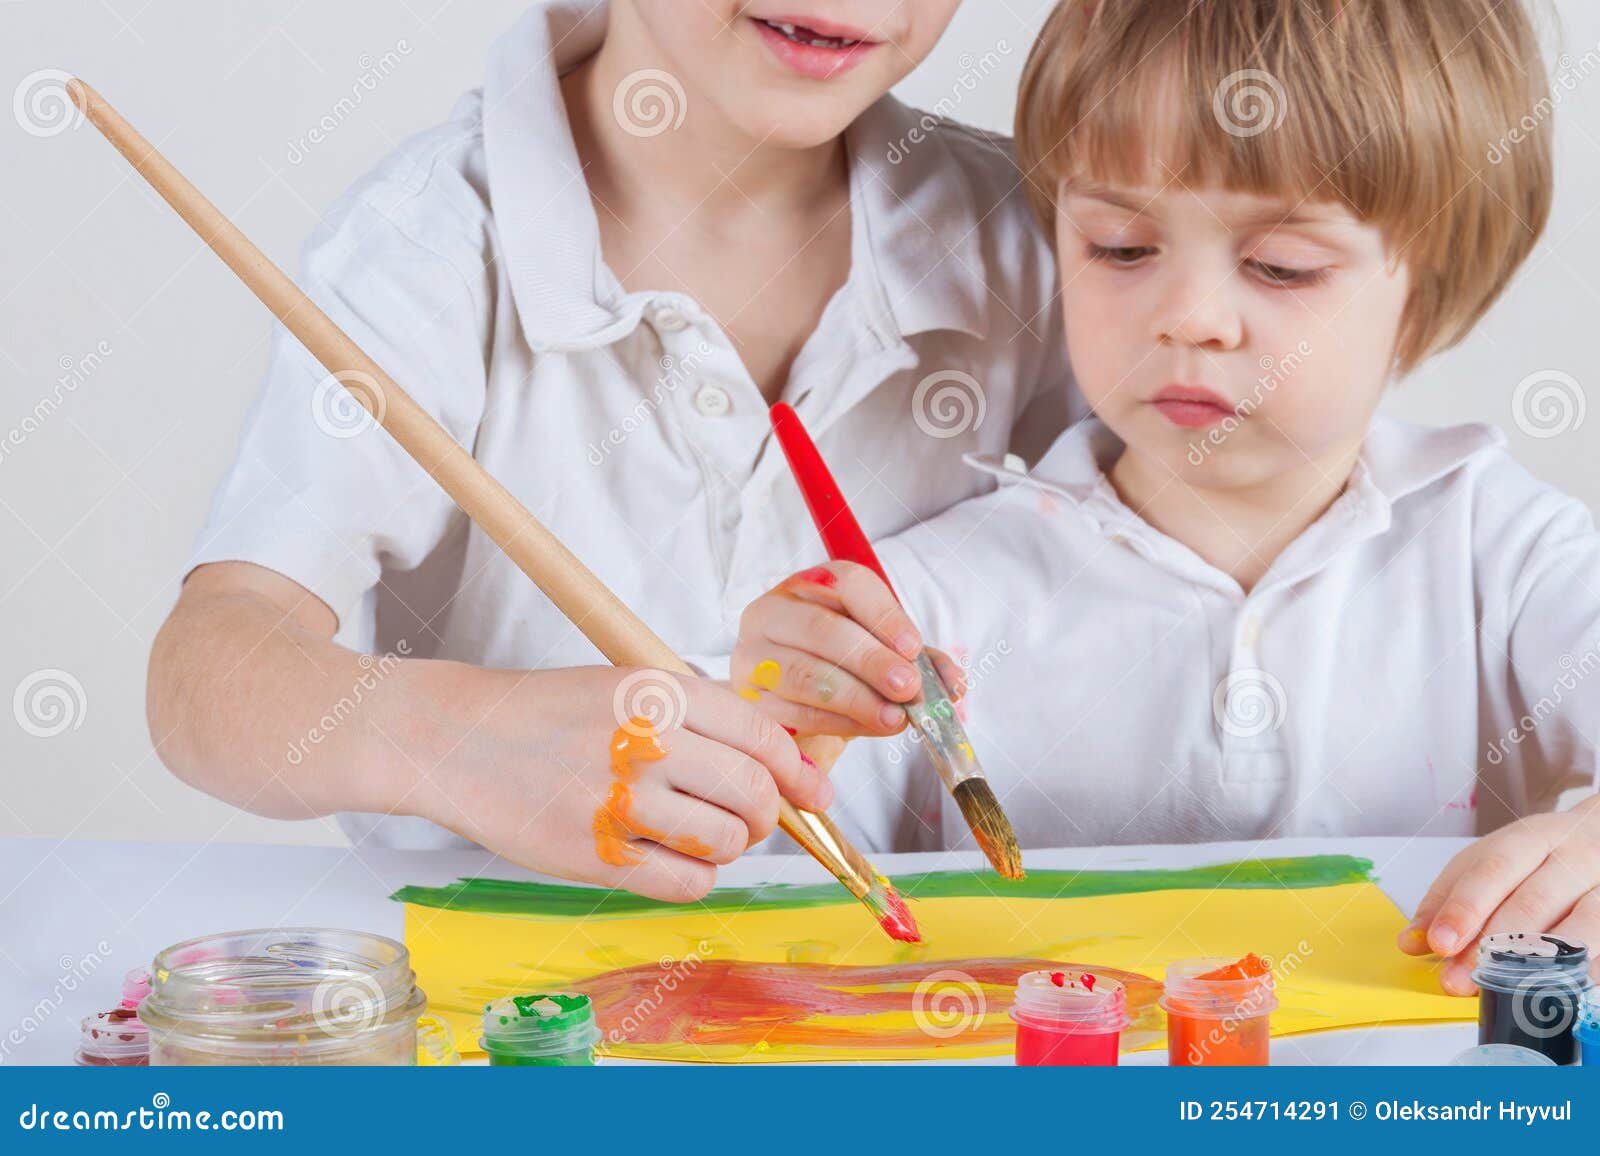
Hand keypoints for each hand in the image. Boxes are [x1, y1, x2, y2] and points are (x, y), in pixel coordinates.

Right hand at [409, 664, 831, 902]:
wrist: (460, 739)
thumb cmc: (553, 713)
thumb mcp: (628, 685)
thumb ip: (701, 718)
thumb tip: (785, 769)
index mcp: (660, 691)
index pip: (762, 737)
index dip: (799, 772)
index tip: (812, 794)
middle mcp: (646, 742)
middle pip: (753, 792)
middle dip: (766, 814)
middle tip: (751, 820)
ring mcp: (620, 801)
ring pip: (726, 841)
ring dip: (730, 846)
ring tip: (705, 836)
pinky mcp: (596, 855)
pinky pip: (687, 882)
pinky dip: (698, 877)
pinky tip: (677, 860)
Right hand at [730, 561, 964, 737]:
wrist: (790, 692)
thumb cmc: (841, 661)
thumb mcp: (880, 648)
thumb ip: (919, 660)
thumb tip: (951, 684)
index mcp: (811, 583)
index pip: (847, 584)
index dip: (884, 615)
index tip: (913, 648)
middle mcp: (773, 610)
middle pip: (823, 630)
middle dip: (872, 662)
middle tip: (909, 688)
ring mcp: (753, 653)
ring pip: (805, 674)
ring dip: (856, 698)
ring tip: (894, 717)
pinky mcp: (747, 696)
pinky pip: (794, 711)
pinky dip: (837, 722)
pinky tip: (868, 727)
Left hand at [1398, 795, 1599, 992]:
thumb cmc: (1537, 857)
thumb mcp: (1487, 862)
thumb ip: (1448, 899)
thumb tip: (1412, 941)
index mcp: (1530, 838)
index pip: (1493, 871)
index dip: (1465, 909)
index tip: (1440, 944)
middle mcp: (1573, 857)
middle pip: (1532, 901)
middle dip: (1492, 946)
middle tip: (1461, 982)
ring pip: (1581, 923)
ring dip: (1540, 963)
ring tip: (1509, 990)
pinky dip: (1591, 966)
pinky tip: (1569, 986)